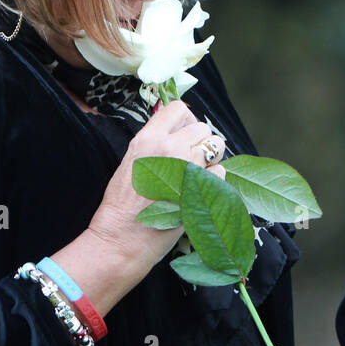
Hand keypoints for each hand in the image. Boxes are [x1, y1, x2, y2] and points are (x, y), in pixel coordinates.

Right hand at [87, 98, 227, 269]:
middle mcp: (169, 147)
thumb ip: (155, 140)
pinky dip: (214, 180)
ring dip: (211, 158)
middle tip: (190, 160)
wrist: (123, 236)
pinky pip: (221, 171)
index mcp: (149, 138)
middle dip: (200, 142)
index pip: (178, 109)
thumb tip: (178, 125)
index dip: (185, 121)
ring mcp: (187, 166)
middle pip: (203, 127)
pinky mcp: (202, 187)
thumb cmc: (124, 203)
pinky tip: (197, 191)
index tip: (183, 133)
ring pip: (217, 145)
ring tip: (195, 174)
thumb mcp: (133, 160)